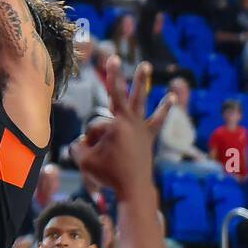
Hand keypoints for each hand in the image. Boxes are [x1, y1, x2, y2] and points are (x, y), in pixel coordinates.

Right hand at [71, 59, 171, 199]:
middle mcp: (131, 122)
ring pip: (140, 101)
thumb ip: (77, 148)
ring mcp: (141, 128)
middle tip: (112, 57)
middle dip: (114, 75)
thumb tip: (81, 143)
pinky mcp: (148, 137)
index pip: (96, 121)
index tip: (101, 108)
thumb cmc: (109, 176)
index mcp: (116, 125)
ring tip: (146, 67)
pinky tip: (170, 99)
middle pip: (121, 93)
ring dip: (141, 83)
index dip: (96, 120)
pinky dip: (163, 110)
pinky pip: (157, 120)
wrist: (134, 190)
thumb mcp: (84, 162)